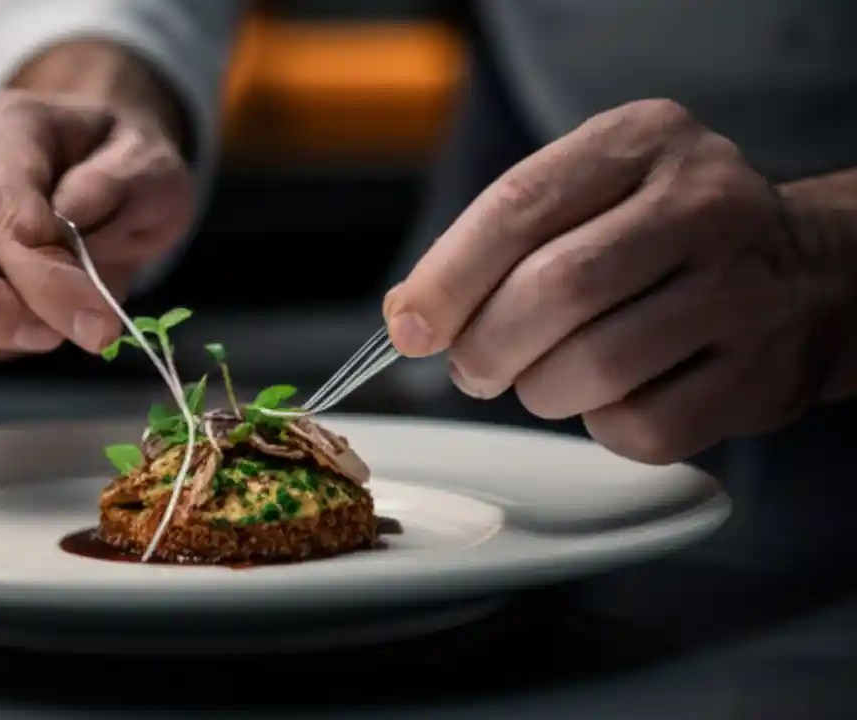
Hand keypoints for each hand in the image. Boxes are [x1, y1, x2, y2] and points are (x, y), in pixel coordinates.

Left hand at [383, 99, 828, 463]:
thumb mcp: (592, 193)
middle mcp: (703, 204)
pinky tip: (612, 396)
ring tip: (542, 378)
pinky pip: (643, 426)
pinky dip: (603, 424)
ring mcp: (743, 291)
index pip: (518, 207)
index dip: (448, 278)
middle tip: (472, 367)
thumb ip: (503, 238)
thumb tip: (413, 313)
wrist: (809, 271)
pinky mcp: (761, 375)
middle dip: (486, 345)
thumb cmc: (662, 235)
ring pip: (595, 366)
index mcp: (642, 141)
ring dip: (539, 390)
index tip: (409, 326)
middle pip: (555, 290)